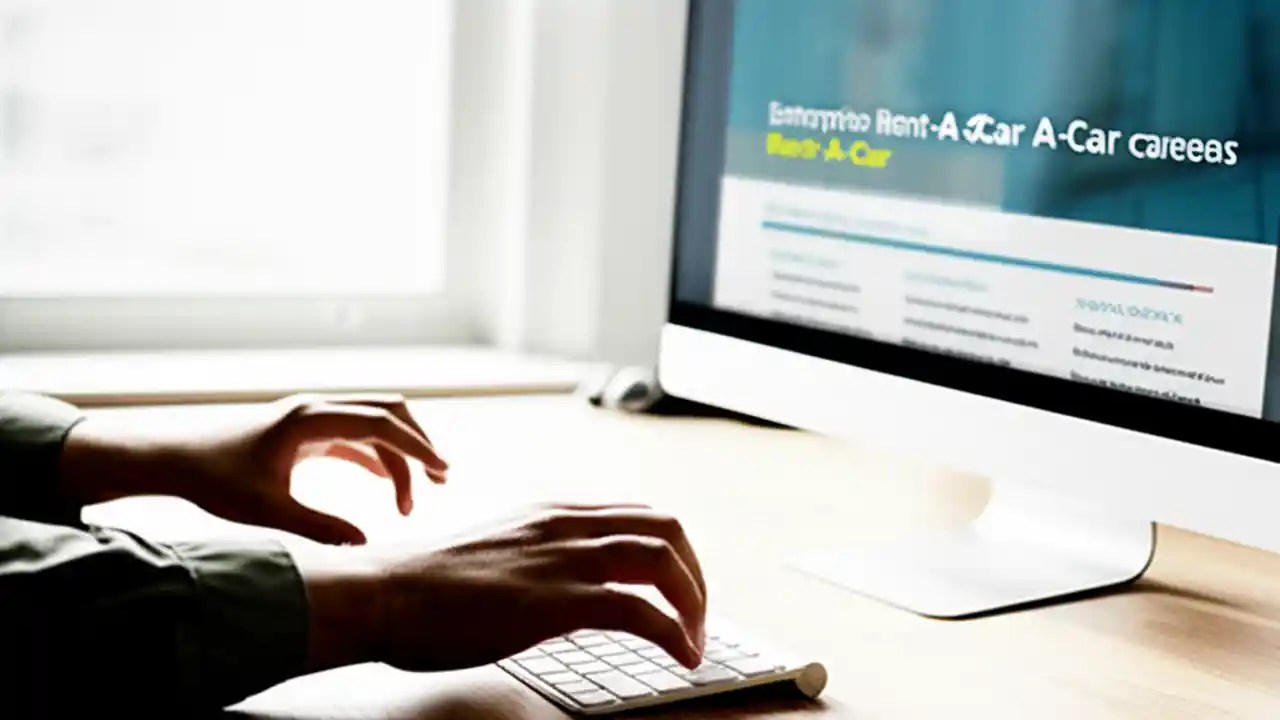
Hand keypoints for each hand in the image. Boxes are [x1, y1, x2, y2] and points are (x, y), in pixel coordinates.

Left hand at [60, 393, 447, 543]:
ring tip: (417, 493)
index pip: (381, 424)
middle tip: (442, 479)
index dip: (417, 448)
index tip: (441, 473)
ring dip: (400, 452)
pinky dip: (378, 456)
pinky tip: (388, 484)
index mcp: (311, 420)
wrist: (174, 459)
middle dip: (419, 444)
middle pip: (388, 412)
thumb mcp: (268, 511)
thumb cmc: (215, 480)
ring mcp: (312, 418)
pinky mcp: (306, 432)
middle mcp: (317, 410)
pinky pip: (355, 437)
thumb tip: (365, 546)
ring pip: (374, 423)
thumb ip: (319, 526)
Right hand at [295, 503, 708, 674]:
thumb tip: (558, 587)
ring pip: (663, 557)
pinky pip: (642, 611)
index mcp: (551, 513)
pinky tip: (681, 656)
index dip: (670, 551)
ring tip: (695, 639)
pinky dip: (674, 632)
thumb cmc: (422, 585)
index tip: (676, 588)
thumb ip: (533, 558)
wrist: (382, 592)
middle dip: (694, 571)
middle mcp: (565, 524)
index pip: (637, 514)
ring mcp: (564, 559)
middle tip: (696, 614)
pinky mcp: (557, 600)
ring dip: (693, 601)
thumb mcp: (492, 553)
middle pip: (666, 527)